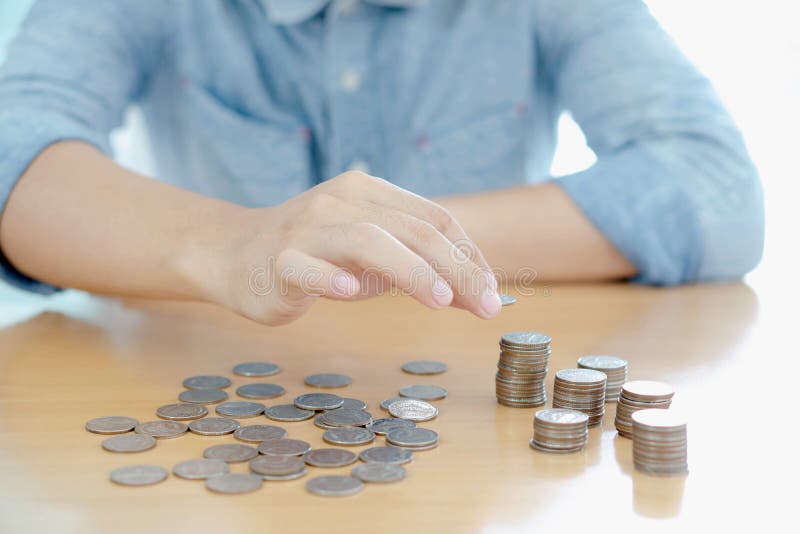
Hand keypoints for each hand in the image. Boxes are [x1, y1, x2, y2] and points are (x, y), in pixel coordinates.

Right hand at [210, 171, 500, 324]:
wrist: (237, 252)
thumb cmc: (317, 253)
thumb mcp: (372, 252)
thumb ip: (416, 262)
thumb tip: (477, 291)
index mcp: (370, 192)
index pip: (433, 219)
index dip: (469, 254)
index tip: (492, 291)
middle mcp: (341, 201)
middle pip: (411, 231)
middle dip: (456, 268)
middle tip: (486, 304)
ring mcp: (307, 229)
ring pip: (367, 241)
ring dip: (409, 270)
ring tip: (441, 299)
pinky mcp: (279, 260)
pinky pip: (305, 266)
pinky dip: (329, 276)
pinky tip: (348, 290)